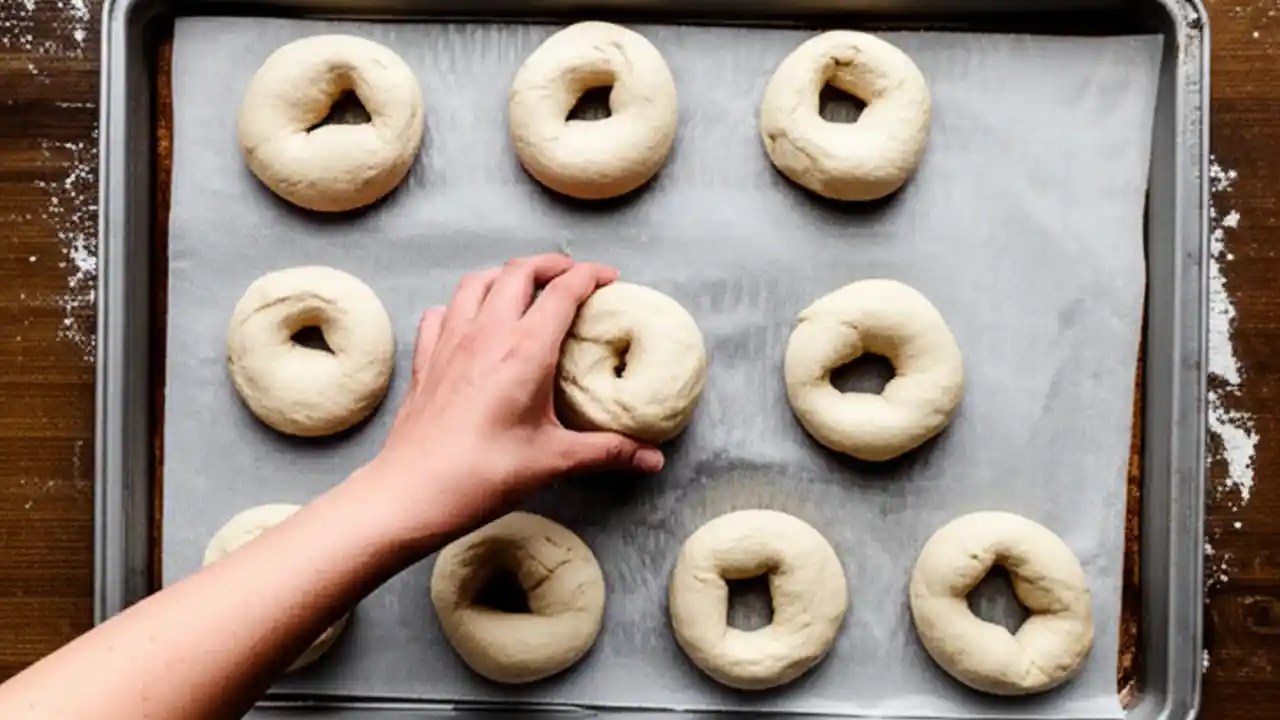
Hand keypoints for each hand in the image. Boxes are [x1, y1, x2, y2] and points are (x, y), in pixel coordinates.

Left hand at [356, 254, 663, 545]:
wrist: (412, 492)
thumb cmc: (483, 475)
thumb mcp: (554, 461)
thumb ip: (607, 452)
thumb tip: (653, 459)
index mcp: (525, 350)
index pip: (563, 291)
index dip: (590, 276)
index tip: (609, 278)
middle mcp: (486, 334)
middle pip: (519, 272)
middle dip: (550, 265)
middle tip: (572, 276)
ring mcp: (450, 342)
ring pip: (477, 282)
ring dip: (505, 276)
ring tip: (524, 287)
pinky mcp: (426, 360)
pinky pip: (441, 313)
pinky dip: (460, 305)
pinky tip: (469, 321)